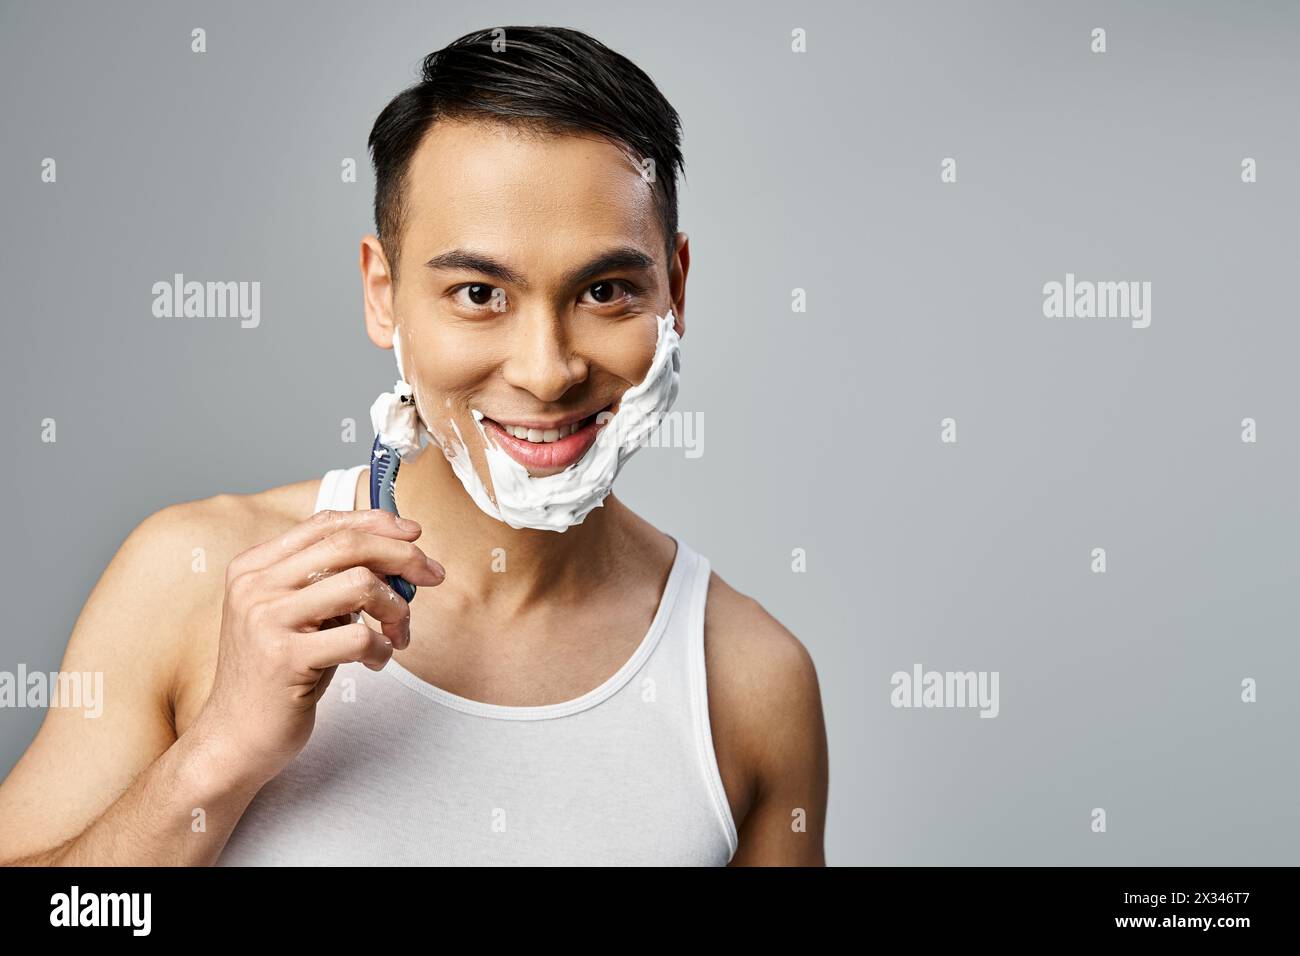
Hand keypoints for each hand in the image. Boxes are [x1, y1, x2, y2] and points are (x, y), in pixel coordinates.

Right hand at [191, 508, 444, 786]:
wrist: (234, 738)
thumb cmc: (279, 675)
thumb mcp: (297, 616)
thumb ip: (331, 582)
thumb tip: (399, 554)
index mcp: (255, 567)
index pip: (325, 523)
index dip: (377, 522)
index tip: (414, 535)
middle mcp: (255, 585)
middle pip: (347, 546)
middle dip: (402, 557)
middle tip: (433, 575)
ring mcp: (266, 619)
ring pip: (359, 584)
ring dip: (395, 608)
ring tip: (397, 634)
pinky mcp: (284, 658)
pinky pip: (359, 636)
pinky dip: (382, 648)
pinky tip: (376, 661)